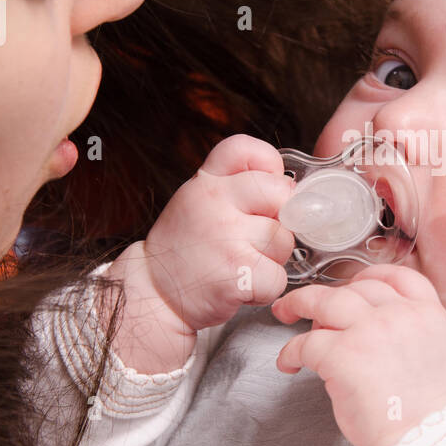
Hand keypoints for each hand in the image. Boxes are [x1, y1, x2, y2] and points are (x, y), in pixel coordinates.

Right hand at [104, 135, 294, 372]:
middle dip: (278, 221)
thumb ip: (236, 185)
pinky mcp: (238, 273)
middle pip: (282, 196)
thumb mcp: (198, 201)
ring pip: (284, 240)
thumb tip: (291, 187)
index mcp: (206, 182)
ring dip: (271, 259)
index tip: (266, 190)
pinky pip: (278, 277)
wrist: (154, 295)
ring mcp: (227, 237)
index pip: (247, 150)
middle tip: (252, 239)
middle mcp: (215, 202)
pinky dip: (267, 288)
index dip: (269, 166)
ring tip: (241, 264)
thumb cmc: (185, 248)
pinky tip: (241, 285)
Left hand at [270, 265, 445, 445]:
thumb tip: (383, 334)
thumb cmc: (429, 412)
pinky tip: (288, 362)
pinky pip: (305, 343)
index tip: (356, 281)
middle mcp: (398, 314)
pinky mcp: (340, 353)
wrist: (423, 436)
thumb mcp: (440, 356)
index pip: (399, 276)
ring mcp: (367, 330)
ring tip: (285, 312)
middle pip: (356, 287)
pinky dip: (290, 352)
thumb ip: (414, 334)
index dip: (373, 275)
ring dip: (299, 304)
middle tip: (312, 303)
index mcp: (427, 315)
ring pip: (324, 300)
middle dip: (332, 294)